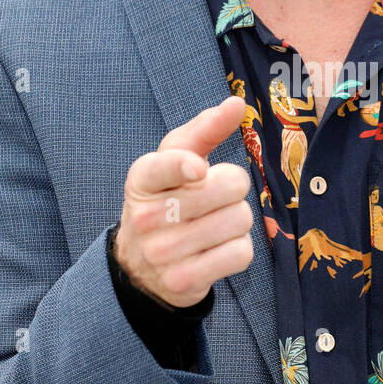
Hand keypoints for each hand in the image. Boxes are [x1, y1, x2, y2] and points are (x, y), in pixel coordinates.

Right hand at [114, 95, 252, 307]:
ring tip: (216, 223)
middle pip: (230, 187)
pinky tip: (217, 248)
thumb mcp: (175, 159)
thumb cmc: (168, 198)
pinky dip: (239, 249)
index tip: (197, 170)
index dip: (186, 166)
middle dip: (234, 188)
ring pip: (240, 220)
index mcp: (142, 178)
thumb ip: (205, 129)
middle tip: (216, 197)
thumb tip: (237, 103)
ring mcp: (162, 252)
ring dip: (238, 219)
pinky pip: (241, 254)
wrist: (142, 265)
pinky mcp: (183, 281)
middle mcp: (146, 216)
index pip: (166, 165)